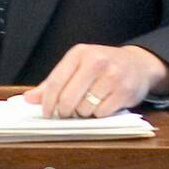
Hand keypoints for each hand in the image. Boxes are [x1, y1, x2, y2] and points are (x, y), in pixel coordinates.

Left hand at [22, 44, 168, 117]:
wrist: (138, 64)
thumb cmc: (102, 66)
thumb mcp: (77, 67)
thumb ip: (53, 82)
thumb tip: (29, 99)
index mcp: (80, 53)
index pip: (56, 82)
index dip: (48, 102)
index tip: (46, 113)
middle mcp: (97, 61)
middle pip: (68, 99)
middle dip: (65, 111)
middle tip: (68, 113)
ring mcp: (113, 76)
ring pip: (85, 109)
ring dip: (83, 113)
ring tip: (89, 104)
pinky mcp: (125, 91)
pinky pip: (102, 113)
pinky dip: (99, 114)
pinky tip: (102, 105)